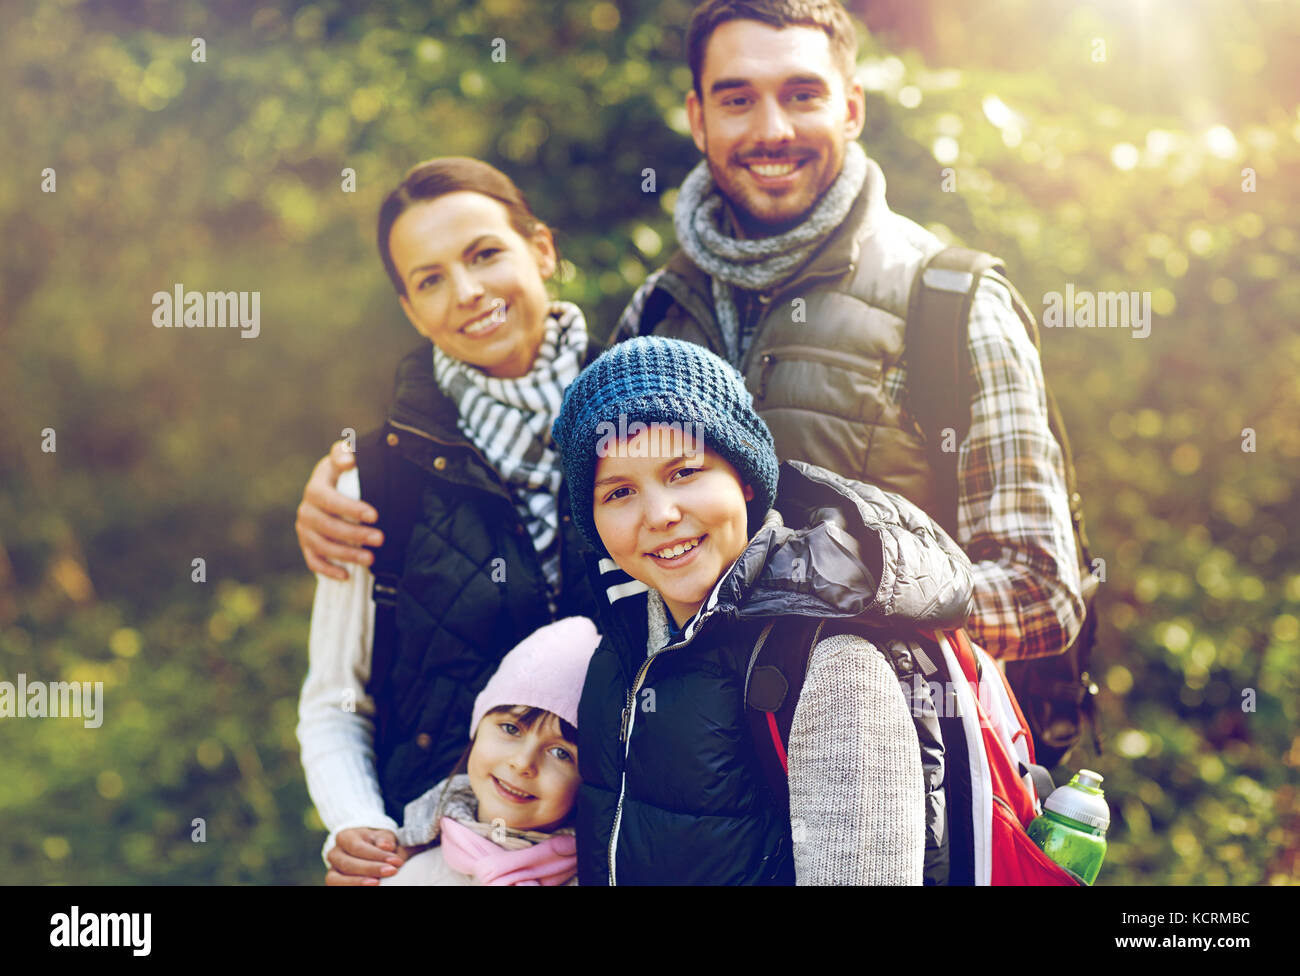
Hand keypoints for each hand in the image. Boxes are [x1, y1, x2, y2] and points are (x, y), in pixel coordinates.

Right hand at [296, 441, 382, 580]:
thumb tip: (349, 459)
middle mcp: (306, 510)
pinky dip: (328, 570)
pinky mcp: (307, 545)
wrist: (330, 488)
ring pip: (322, 546)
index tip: (375, 515)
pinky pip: (313, 561)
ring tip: (371, 559)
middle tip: (380, 539)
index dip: (350, 508)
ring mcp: (305, 530)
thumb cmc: (342, 472)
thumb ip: (343, 453)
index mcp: (316, 488)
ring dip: (346, 555)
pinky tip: (347, 575)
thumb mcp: (343, 457)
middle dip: (355, 534)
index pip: (329, 500)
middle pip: (327, 526)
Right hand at [324, 827, 406, 885]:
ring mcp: (332, 870)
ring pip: (335, 880)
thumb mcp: (383, 836)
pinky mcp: (334, 882)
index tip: (396, 861)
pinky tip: (369, 888)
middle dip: (371, 869)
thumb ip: (385, 839)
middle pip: (347, 864)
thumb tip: (386, 846)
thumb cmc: (377, 842)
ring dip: (357, 882)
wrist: (369, 850)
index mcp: (345, 837)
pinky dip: (352, 887)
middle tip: (391, 871)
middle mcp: (334, 853)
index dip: (377, 855)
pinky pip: (337, 888)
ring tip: (377, 883)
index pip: (357, 847)